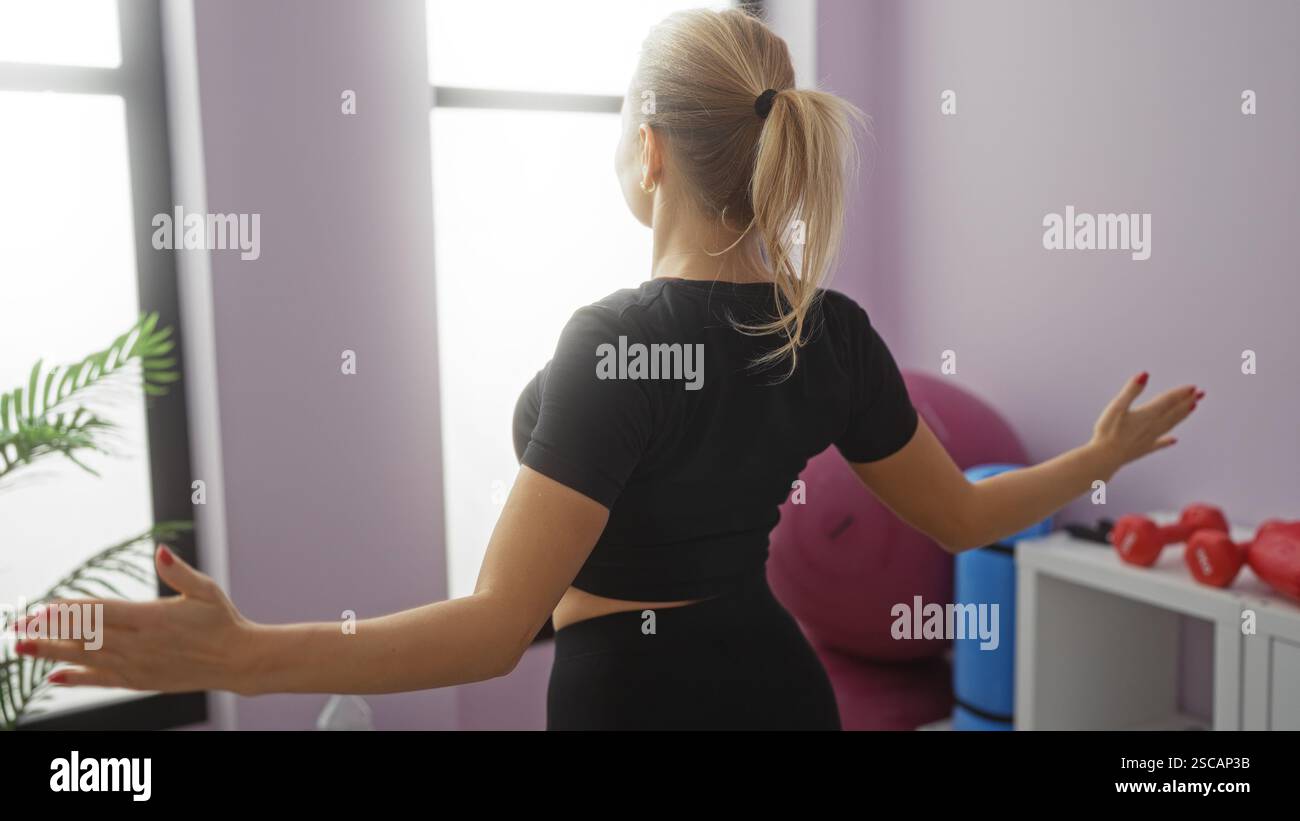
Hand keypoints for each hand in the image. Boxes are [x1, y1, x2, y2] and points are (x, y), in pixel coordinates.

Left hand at [15, 546, 253, 694]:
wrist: (237, 661)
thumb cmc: (223, 621)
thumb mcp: (206, 590)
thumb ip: (179, 573)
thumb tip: (161, 552)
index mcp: (154, 618)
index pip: (103, 613)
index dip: (70, 611)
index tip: (43, 607)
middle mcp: (141, 645)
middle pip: (86, 637)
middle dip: (49, 632)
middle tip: (18, 627)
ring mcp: (138, 666)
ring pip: (87, 658)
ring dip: (52, 653)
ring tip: (21, 648)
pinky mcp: (141, 681)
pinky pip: (101, 681)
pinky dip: (76, 679)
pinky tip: (53, 676)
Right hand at [1090, 372, 1200, 478]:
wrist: (1104, 457)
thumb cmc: (1108, 431)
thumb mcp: (1117, 406)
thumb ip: (1132, 390)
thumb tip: (1144, 374)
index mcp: (1148, 414)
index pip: (1168, 401)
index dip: (1180, 393)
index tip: (1193, 387)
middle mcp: (1153, 426)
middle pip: (1174, 412)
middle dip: (1187, 401)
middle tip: (1201, 394)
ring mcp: (1150, 438)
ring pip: (1171, 425)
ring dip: (1182, 415)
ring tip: (1192, 408)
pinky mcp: (1144, 449)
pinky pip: (1160, 444)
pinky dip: (1168, 441)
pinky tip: (1174, 440)